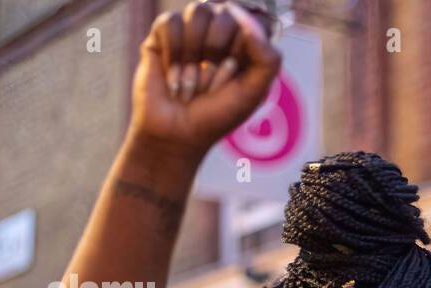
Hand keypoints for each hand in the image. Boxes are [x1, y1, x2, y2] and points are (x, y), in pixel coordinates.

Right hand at [129, 1, 282, 162]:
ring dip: (194, 55)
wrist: (175, 134)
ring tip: (190, 82)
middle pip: (223, 14)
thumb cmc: (216, 115)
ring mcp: (190, 32)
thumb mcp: (254, 93)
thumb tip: (248, 22)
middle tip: (209, 85)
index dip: (239, 53)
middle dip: (216, 54)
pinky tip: (171, 76)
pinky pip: (170, 22)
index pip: (249, 23)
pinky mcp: (162, 35)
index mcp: (244, 44)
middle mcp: (218, 33)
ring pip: (197, 12)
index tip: (231, 81)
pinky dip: (173, 54)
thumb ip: (268, 59)